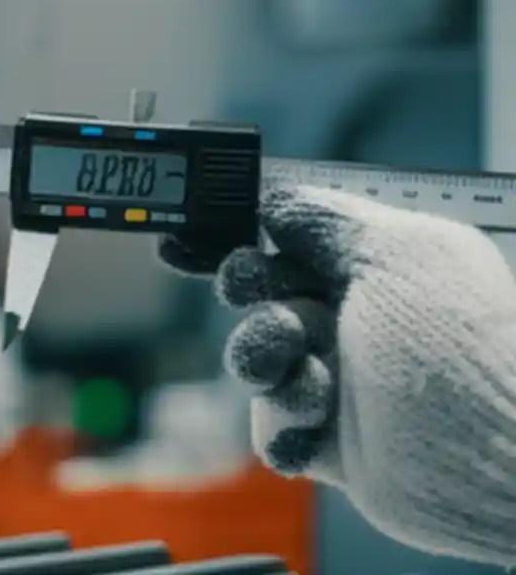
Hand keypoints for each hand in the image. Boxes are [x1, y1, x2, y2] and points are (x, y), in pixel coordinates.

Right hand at [161, 185, 515, 565]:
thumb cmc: (461, 353)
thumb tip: (276, 203)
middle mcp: (359, 316)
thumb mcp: (400, 257)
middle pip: (261, 291)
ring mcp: (341, 378)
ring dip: (268, 364)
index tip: (183, 237)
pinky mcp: (327, 439)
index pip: (290, 234)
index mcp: (380, 262)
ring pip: (256, 359)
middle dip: (249, 296)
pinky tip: (315, 427)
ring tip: (310, 381)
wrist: (492, 466)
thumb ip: (328, 220)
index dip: (234, 231)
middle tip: (253, 296)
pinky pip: (269, 425)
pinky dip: (283, 426)